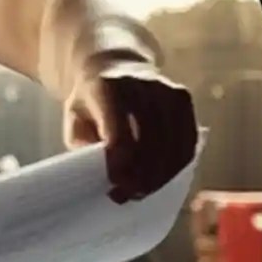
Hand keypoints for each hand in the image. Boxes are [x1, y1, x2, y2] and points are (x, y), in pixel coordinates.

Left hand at [64, 57, 197, 203]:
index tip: (114, 186)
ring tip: (142, 191)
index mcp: (108, 89)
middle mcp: (142, 86)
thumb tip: (106, 175)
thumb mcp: (74, 119)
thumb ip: (84, 144)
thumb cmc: (90, 101)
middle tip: (128, 196)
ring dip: (160, 176)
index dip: (119, 167)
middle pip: (150, 144)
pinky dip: (175, 165)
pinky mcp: (183, 99)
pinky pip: (187, 140)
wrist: (113, 66)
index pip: (119, 136)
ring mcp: (167, 91)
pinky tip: (160, 177)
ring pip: (173, 145)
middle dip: (141, 176)